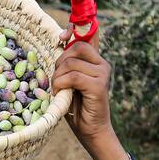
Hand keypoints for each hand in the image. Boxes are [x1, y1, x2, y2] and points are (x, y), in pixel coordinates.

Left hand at [52, 19, 113, 146]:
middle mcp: (101, 64)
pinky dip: (61, 84)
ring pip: (71, 63)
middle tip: (56, 79)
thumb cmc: (77, 107)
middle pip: (76, 47)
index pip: (87, 35)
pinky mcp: (99, 85)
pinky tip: (59, 94)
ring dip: (58, 77)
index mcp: (95, 60)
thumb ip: (67, 65)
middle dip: (60, 61)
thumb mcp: (69, 82)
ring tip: (57, 90)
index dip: (74, 28)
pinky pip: (74, 76)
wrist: (91, 131)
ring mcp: (102, 73)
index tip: (60, 37)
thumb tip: (58, 43)